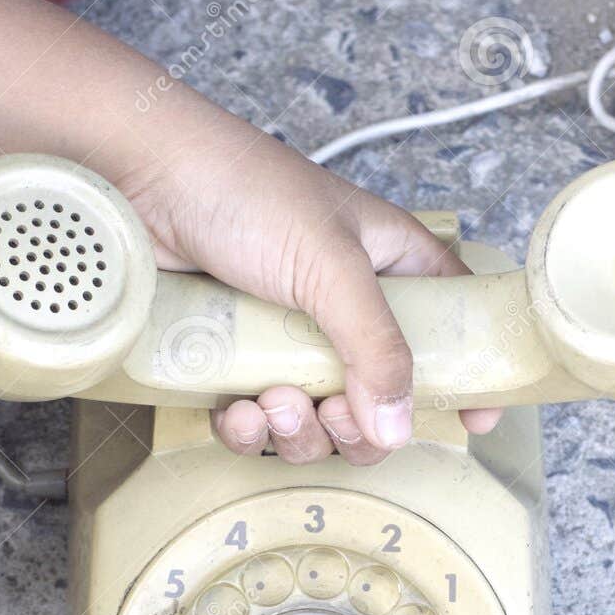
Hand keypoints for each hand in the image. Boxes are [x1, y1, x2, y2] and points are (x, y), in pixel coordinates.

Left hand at [116, 98, 500, 463]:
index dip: (466, 376)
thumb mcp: (332, 268)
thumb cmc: (243, 191)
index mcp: (390, 268)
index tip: (473, 421)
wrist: (140, 181)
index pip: (451, 327)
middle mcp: (346, 310)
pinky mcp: (237, 362)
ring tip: (272, 401)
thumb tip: (397, 429)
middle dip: (356, 426)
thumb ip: (375, 349)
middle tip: (329, 411)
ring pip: (318, 424)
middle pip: (382, 402)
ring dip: (299, 432)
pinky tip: (237, 412)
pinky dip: (250, 433)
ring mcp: (290, 340)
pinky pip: (259, 426)